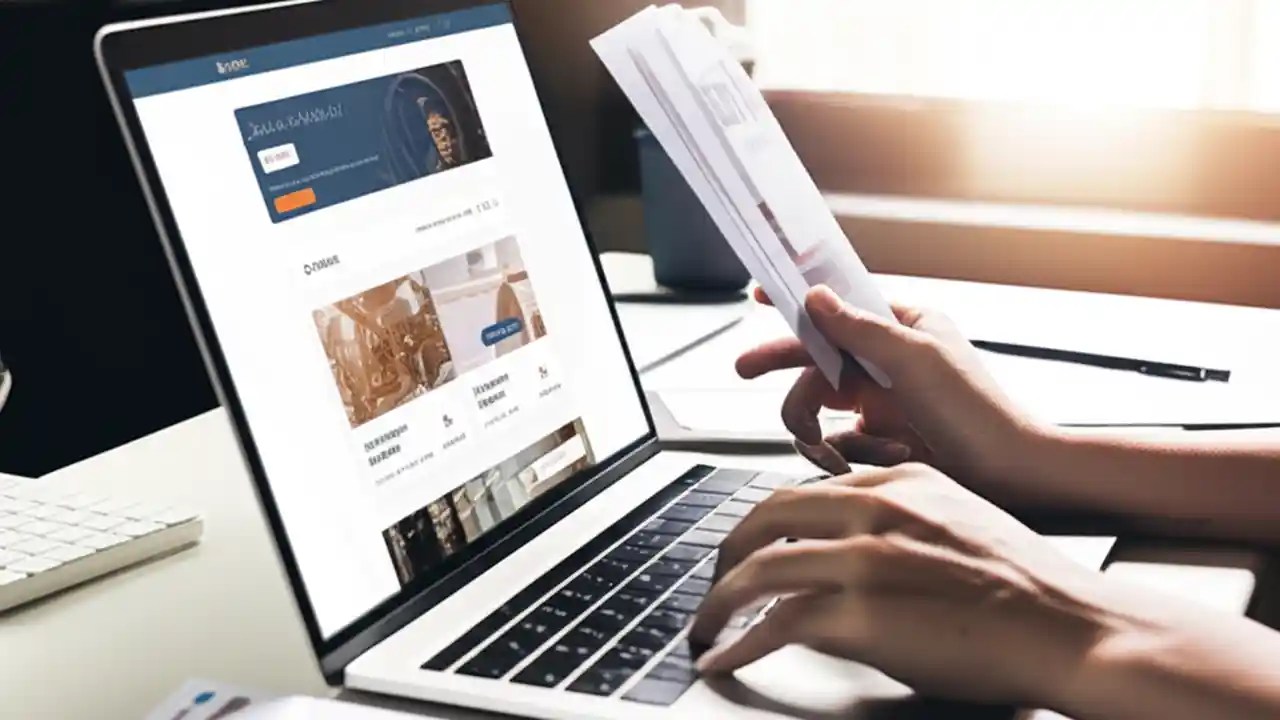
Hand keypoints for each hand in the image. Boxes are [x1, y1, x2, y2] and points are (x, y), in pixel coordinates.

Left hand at [690, 464, 1119, 707]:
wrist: (1072, 625)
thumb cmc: (1029, 584)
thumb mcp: (960, 518)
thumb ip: (903, 518)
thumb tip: (857, 540)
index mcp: (898, 484)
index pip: (806, 492)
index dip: (766, 523)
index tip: (751, 544)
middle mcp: (874, 512)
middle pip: (767, 517)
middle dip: (729, 551)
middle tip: (716, 578)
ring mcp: (864, 562)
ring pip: (759, 569)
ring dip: (719, 602)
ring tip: (705, 625)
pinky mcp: (861, 615)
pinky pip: (775, 625)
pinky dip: (738, 644)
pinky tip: (724, 656)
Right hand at [741, 285, 1046, 495]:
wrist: (1012, 476)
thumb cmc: (978, 412)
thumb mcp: (914, 360)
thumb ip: (859, 328)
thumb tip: (815, 297)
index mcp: (900, 327)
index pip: (838, 305)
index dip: (796, 299)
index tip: (760, 292)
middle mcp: (885, 361)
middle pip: (813, 360)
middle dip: (784, 370)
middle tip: (745, 369)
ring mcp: (880, 401)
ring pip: (816, 407)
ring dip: (823, 433)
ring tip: (841, 455)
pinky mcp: (878, 439)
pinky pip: (836, 443)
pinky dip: (852, 455)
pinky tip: (885, 458)